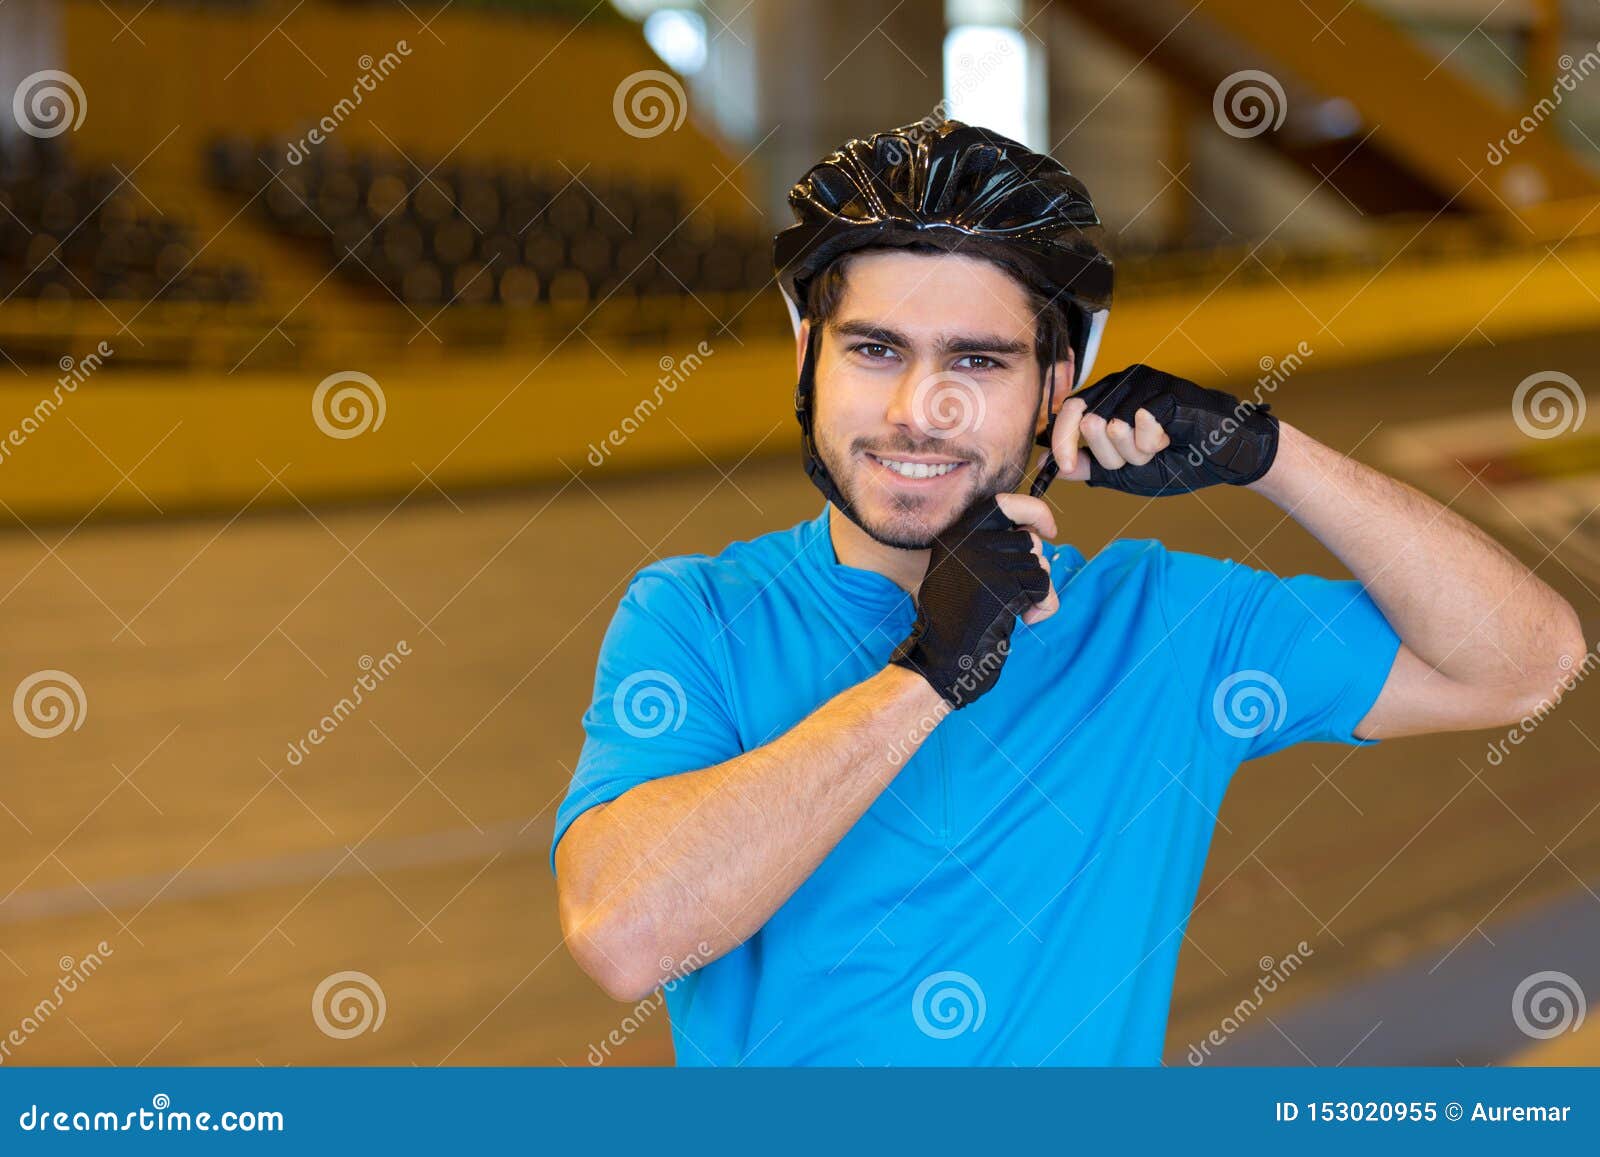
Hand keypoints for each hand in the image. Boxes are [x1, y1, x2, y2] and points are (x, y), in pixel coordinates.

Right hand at [888, 494, 1055, 708]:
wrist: (943, 656)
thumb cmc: (956, 618)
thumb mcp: (961, 569)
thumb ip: (988, 546)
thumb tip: (1035, 532)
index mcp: (956, 535)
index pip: (1005, 503)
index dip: (1034, 511)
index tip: (1049, 529)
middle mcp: (969, 543)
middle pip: (1029, 541)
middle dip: (1035, 568)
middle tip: (1021, 593)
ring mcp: (985, 564)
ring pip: (1039, 565)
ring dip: (1039, 592)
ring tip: (1019, 610)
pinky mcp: (1002, 587)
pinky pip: (1044, 588)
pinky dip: (1045, 606)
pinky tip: (1028, 620)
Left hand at [1049, 364, 1278, 495]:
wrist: (1223, 457)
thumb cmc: (1178, 460)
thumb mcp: (1124, 472)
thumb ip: (1088, 465)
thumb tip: (1048, 464)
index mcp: (1109, 398)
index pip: (1070, 410)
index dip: (1061, 439)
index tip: (1061, 465)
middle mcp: (1123, 384)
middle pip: (1088, 423)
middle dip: (1111, 456)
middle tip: (1140, 456)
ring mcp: (1145, 382)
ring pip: (1113, 427)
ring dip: (1136, 452)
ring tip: (1160, 446)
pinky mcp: (1165, 389)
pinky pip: (1140, 422)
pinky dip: (1153, 442)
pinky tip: (1171, 438)